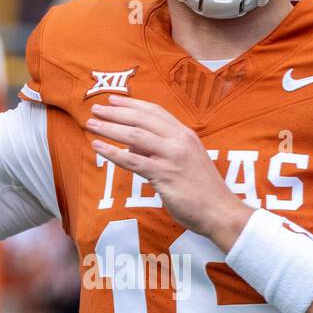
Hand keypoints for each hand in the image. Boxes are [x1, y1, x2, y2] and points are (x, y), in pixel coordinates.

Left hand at [87, 97, 251, 249]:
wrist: (220, 212)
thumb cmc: (203, 191)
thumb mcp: (187, 161)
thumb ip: (163, 151)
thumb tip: (134, 147)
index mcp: (185, 135)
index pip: (155, 112)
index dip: (132, 104)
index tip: (114, 100)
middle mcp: (179, 141)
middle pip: (142, 119)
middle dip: (116, 112)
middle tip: (95, 109)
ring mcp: (172, 157)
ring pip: (135, 136)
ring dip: (110, 128)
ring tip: (91, 124)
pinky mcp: (165, 175)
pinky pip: (133, 161)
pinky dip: (113, 153)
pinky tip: (98, 148)